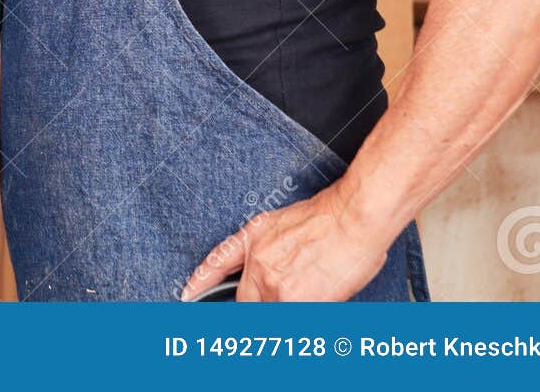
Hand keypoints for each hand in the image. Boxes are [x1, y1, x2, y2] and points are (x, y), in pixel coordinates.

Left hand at [181, 183, 396, 300]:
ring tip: (311, 295)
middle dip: (259, 306)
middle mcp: (257, 263)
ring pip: (269, 313)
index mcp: (253, 239)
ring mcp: (273, 285)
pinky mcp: (294, 301)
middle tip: (284, 302)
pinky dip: (301, 319)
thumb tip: (273, 272)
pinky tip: (317, 304)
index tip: (187, 295)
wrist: (352, 217)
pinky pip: (290, 321)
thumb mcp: (283, 222)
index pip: (218, 263)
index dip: (201, 282)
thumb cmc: (330, 218)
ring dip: (286, 311)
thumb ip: (271, 249)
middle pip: (245, 301)